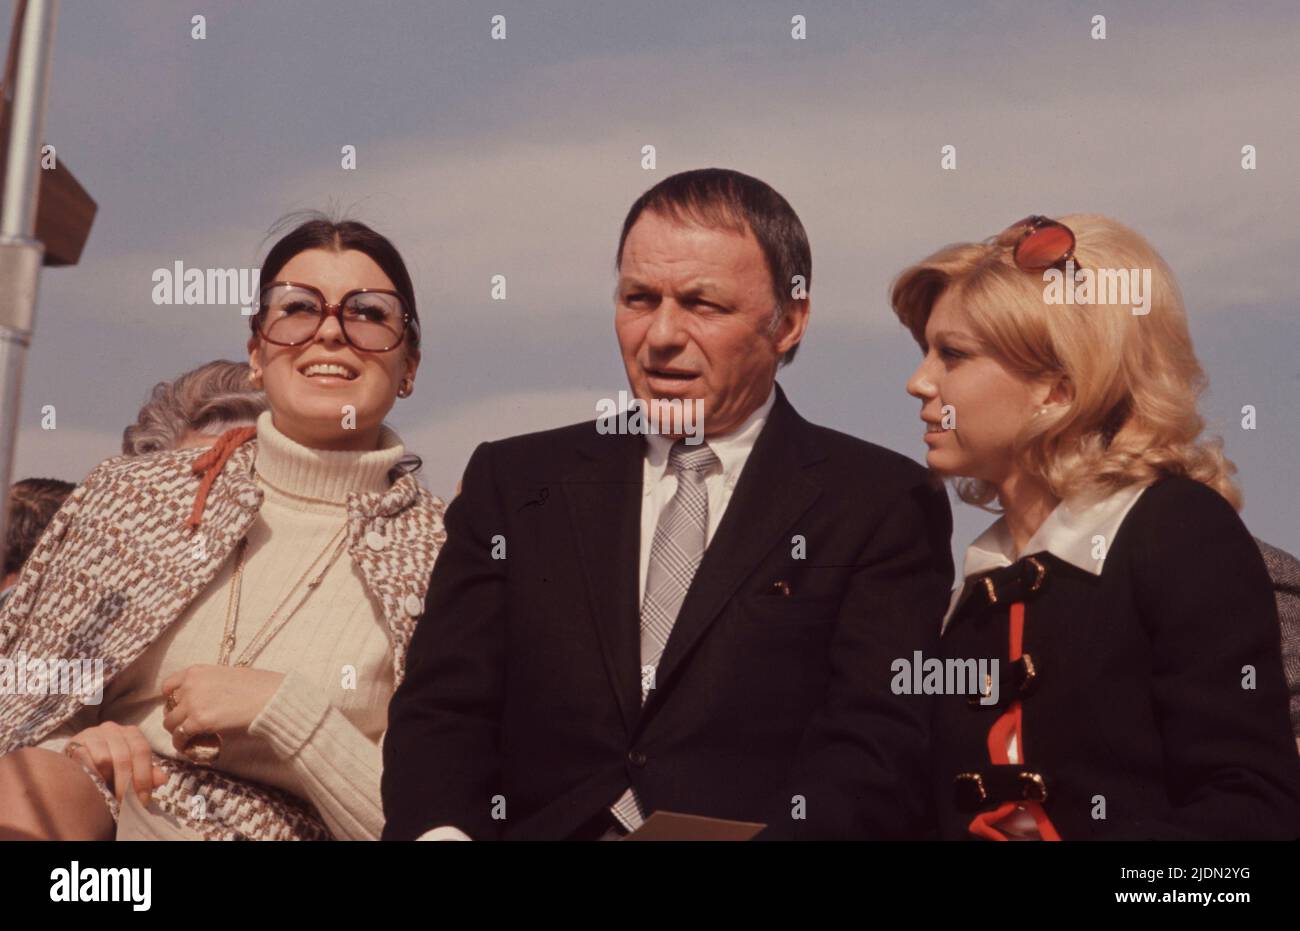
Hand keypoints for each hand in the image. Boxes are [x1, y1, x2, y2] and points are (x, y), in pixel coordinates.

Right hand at [64, 721, 167, 807]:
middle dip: (126, 785)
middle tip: (125, 805)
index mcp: (131, 733)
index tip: (142, 800)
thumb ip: (148, 774)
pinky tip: (93, 787)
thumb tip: (162, 779)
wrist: (76, 761)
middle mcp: (113, 729)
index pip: (142, 751)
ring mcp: (93, 734)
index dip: (143, 777)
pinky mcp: (74, 744)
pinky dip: (91, 776)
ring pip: (105, 759)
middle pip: (124, 757)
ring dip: (108, 781)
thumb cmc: (109, 766)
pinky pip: (84, 761)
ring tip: (109, 796)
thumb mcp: (131, 769)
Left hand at [160, 664, 285, 752]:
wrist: (271, 697)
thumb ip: (209, 685)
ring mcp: (193, 703)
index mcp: (197, 671)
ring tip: (190, 740)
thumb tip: (205, 700)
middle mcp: (190, 685)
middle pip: (169, 708)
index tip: (180, 709)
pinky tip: (191, 748)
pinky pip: (180, 737)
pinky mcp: (199, 721)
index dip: (172, 700)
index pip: (168, 686)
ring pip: (170, 724)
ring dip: (178, 733)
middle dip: (176, 719)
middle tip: (188, 728)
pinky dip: (183, 744)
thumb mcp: (228, 676)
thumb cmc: (258, 686)